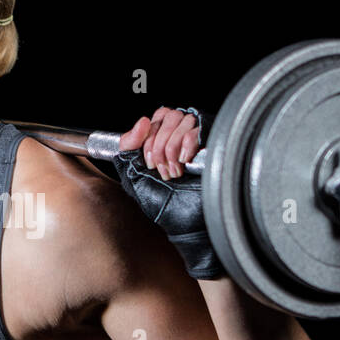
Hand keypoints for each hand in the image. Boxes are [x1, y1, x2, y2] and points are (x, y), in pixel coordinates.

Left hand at [112, 106, 222, 279]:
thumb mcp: (134, 176)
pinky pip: (196, 130)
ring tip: (175, 172)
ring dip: (172, 148)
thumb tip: (141, 122)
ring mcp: (199, 139)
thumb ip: (127, 148)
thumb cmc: (164, 205)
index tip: (148, 161)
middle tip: (161, 170)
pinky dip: (186, 145)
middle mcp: (181, 136)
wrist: (186, 223)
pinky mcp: (212, 145)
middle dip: (159, 145)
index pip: (157, 117)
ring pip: (182, 120)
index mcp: (163, 139)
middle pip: (168, 115)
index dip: (149, 136)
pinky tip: (185, 163)